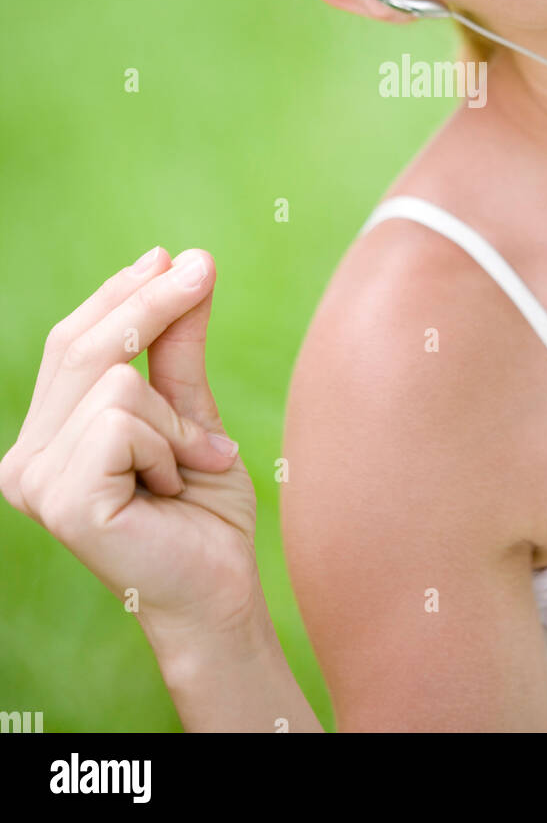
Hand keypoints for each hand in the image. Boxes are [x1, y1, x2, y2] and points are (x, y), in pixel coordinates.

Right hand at [0, 246, 258, 648]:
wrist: (220, 590)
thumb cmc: (203, 510)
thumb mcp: (191, 410)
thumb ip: (176, 345)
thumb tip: (183, 261)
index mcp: (48, 438)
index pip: (73, 343)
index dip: (121, 293)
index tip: (173, 256)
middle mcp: (26, 459)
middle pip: (85, 346)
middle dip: (153, 302)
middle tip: (203, 270)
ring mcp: (35, 481)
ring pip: (116, 380)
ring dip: (175, 420)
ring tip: (188, 466)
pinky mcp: (61, 500)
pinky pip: (124, 420)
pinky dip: (167, 444)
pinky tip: (171, 487)